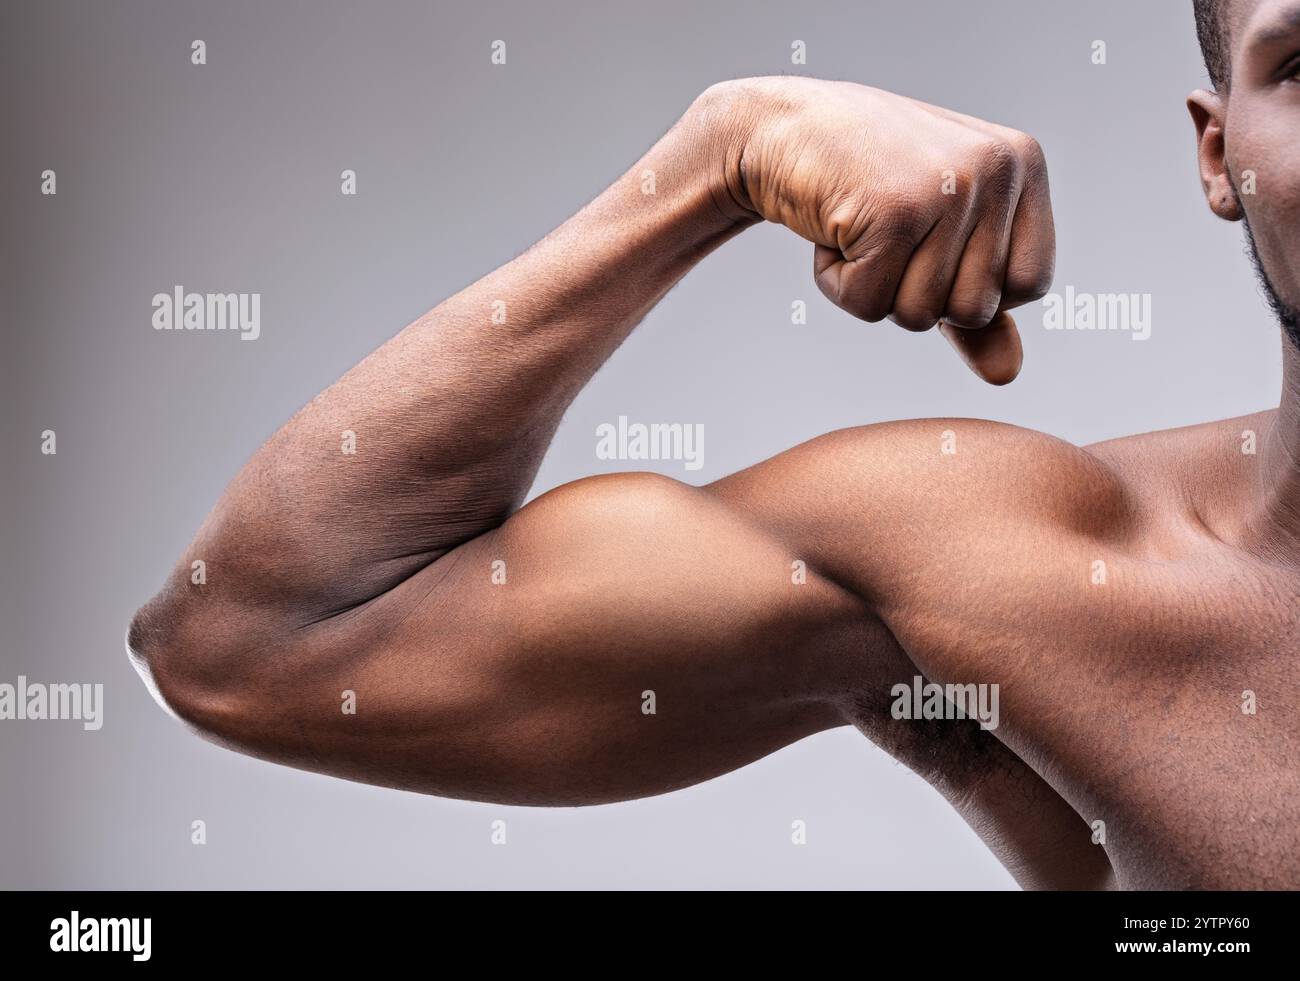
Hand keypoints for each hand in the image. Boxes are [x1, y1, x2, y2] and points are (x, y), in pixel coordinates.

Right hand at [709, 77, 1054, 383]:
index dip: (969, 285)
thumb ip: (977, 305)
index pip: (1030, 284)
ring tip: (859, 229)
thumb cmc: (864, 182)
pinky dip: (838, 283)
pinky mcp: (894, 212)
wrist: (782, 129)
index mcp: (1023, 164)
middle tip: (885, 233)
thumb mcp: (935, 238)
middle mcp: (997, 169)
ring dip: (873, 289)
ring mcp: (947, 189)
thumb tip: (1007, 375)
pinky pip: (870, 305)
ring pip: (921, 313)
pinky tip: (832, 229)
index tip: (930, 243)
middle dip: (915, 292)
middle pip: (974, 309)